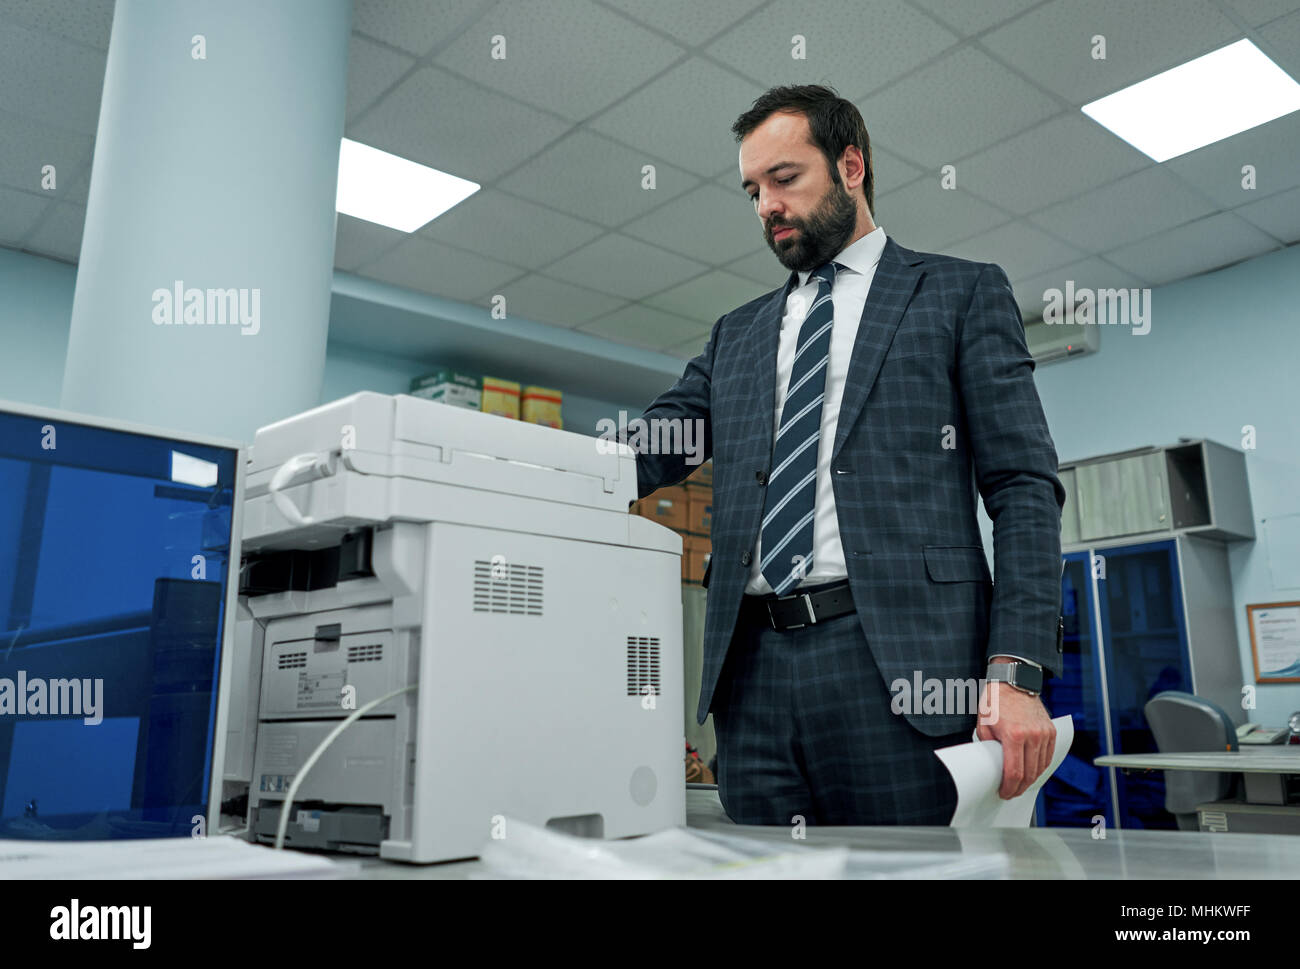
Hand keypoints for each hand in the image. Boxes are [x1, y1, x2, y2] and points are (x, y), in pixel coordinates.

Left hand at [976, 668, 1055, 798]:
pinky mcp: (1051, 731)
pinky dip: (1041, 766)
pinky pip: (1048, 756)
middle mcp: (1032, 735)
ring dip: (1031, 779)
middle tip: (1011, 792)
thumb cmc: (995, 702)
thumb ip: (990, 748)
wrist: (1012, 682)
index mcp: (1014, 735)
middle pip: (1029, 774)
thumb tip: (992, 767)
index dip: (1009, 788)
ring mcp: (1044, 733)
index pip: (1014, 773)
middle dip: (1019, 788)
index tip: (1004, 793)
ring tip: (1020, 784)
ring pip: (1041, 767)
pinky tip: (1032, 771)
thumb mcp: (984, 726)